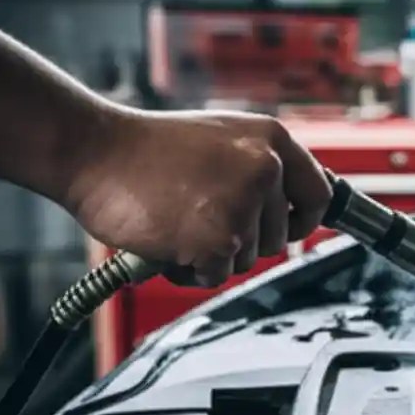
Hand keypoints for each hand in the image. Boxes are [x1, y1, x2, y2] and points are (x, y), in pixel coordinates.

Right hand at [62, 110, 331, 286]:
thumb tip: (304, 203)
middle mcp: (266, 168)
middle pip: (280, 237)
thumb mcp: (224, 139)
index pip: (320, 194)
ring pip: (248, 259)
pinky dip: (191, 268)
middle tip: (201, 216)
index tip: (290, 227)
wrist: (94, 151)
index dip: (304, 218)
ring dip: (214, 253)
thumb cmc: (149, 149)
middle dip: (244, 238)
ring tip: (179, 220)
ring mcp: (243, 204)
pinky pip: (218, 275)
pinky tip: (168, 239)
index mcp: (272, 139)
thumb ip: (263, 166)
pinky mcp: (218, 239)